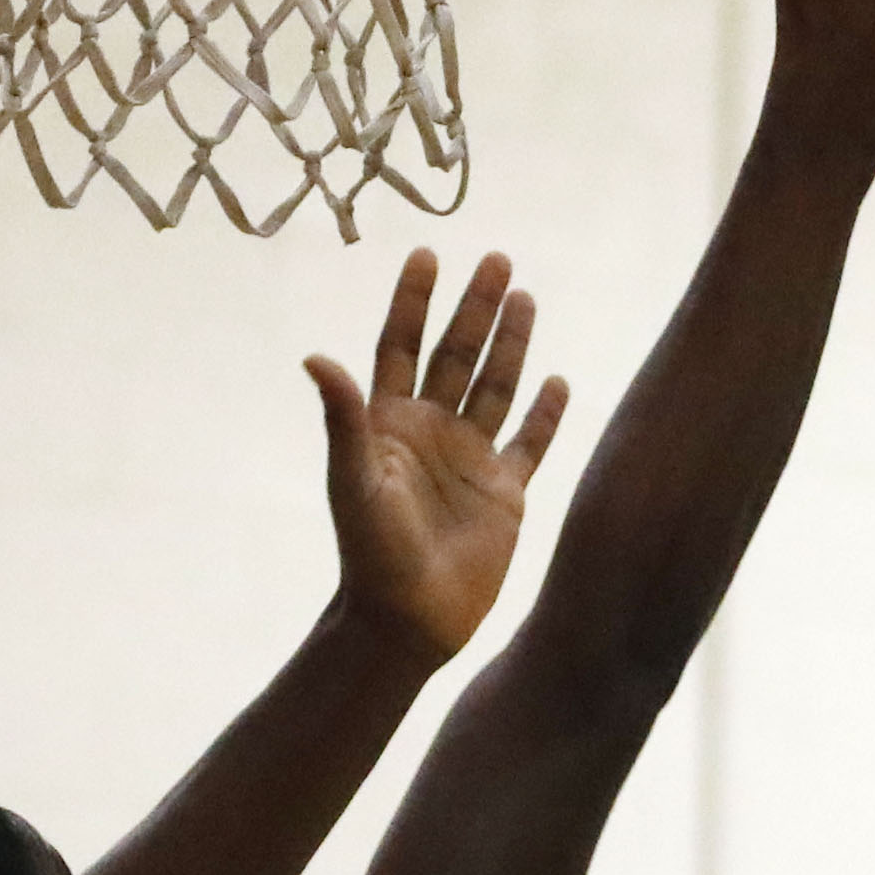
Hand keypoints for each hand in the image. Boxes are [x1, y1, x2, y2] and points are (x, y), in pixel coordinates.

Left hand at [310, 248, 569, 662]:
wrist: (407, 619)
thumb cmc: (371, 552)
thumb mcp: (352, 480)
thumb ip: (342, 418)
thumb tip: (315, 356)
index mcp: (389, 424)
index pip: (401, 347)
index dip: (413, 302)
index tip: (427, 255)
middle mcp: (431, 432)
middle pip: (457, 355)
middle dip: (475, 307)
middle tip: (496, 258)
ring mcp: (470, 460)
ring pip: (496, 386)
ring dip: (511, 344)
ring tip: (525, 296)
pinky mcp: (505, 493)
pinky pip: (531, 443)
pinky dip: (546, 414)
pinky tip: (559, 380)